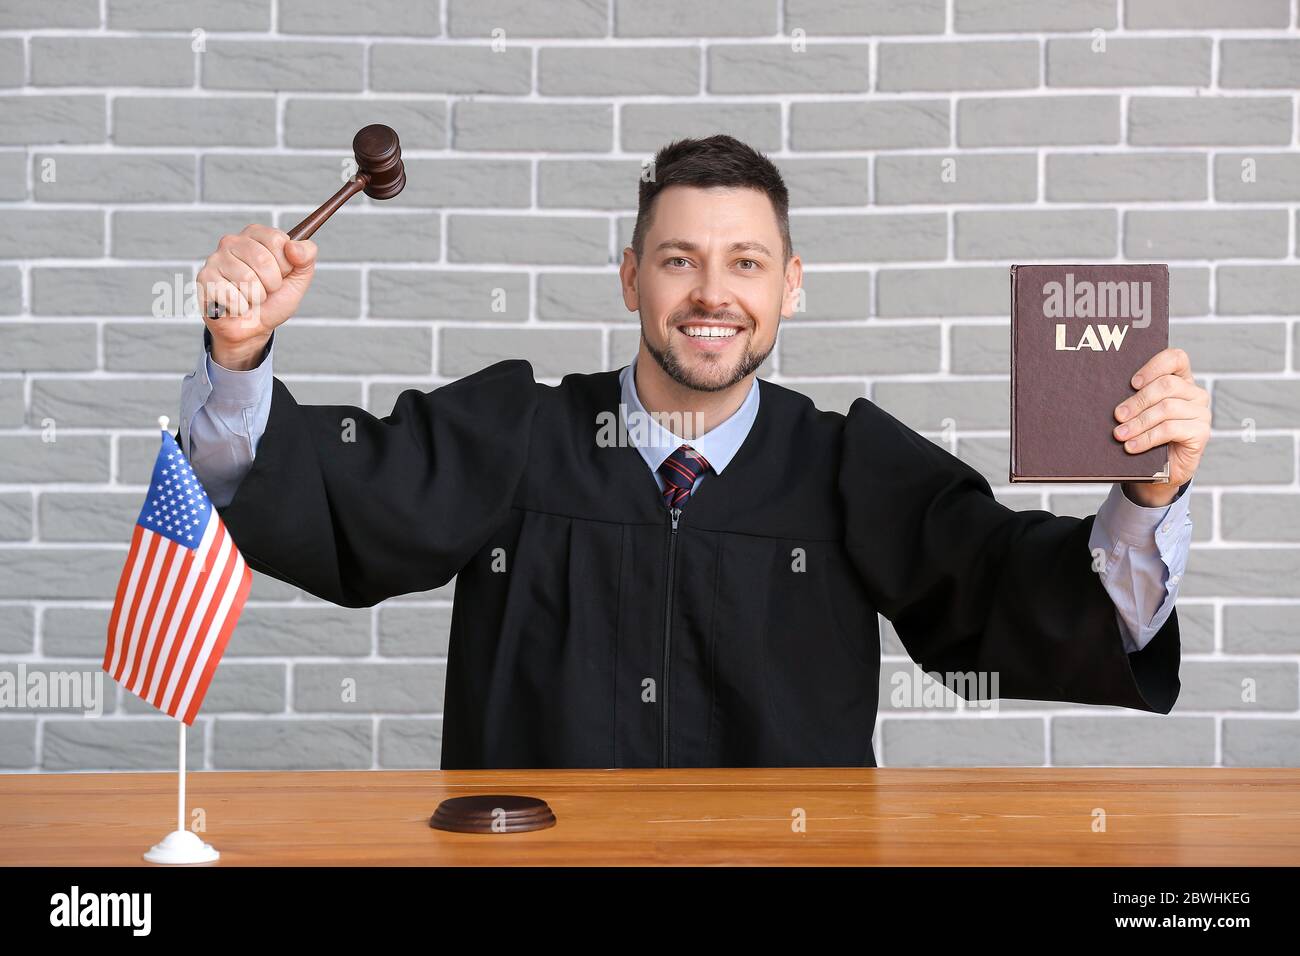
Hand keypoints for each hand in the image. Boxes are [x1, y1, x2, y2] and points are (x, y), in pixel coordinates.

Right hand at [198, 224, 316, 368]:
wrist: (255, 327)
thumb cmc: (274, 299)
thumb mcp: (298, 277)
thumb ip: (306, 256)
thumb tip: (293, 246)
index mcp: (256, 235)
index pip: (278, 241)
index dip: (285, 265)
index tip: (281, 273)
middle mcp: (233, 241)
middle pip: (263, 260)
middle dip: (272, 284)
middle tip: (265, 289)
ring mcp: (215, 259)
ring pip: (247, 279)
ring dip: (256, 297)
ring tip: (250, 297)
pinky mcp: (204, 279)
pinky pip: (232, 296)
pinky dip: (241, 307)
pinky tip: (236, 305)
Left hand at [1114, 347, 1209, 506]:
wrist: (1160, 470)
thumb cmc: (1146, 434)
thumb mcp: (1139, 413)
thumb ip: (1133, 398)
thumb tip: (1105, 392)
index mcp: (1181, 380)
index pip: (1176, 358)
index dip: (1154, 366)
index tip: (1132, 382)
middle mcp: (1195, 394)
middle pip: (1167, 385)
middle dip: (1137, 401)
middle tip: (1118, 415)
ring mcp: (1201, 413)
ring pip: (1166, 408)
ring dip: (1138, 422)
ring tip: (1120, 434)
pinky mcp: (1201, 433)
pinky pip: (1170, 429)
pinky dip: (1146, 438)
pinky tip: (1131, 446)